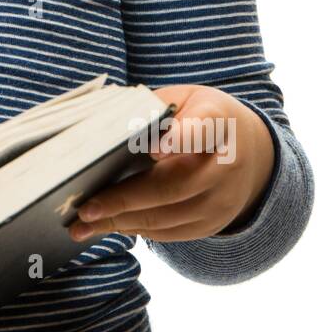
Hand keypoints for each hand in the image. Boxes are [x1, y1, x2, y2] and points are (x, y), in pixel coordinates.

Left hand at [68, 85, 275, 243]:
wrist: (248, 149)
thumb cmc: (199, 116)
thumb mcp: (184, 99)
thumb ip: (152, 109)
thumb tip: (107, 132)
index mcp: (217, 122)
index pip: (200, 130)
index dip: (176, 140)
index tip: (148, 149)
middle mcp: (226, 165)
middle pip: (173, 186)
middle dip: (124, 200)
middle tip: (86, 209)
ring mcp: (222, 200)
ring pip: (168, 217)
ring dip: (122, 223)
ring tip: (83, 227)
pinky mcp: (213, 223)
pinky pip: (171, 233)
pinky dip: (137, 230)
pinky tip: (109, 226)